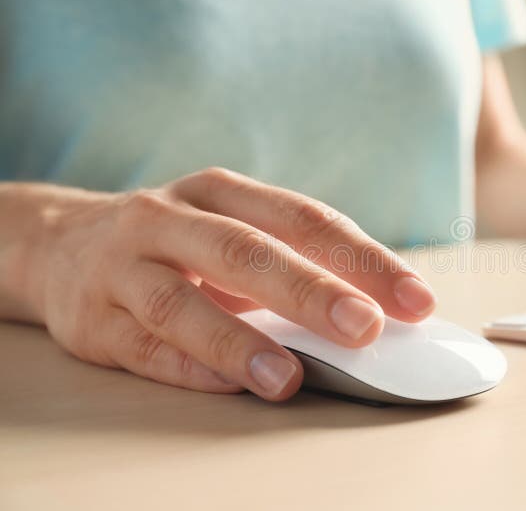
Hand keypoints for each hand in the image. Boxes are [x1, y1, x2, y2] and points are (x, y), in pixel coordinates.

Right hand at [22, 168, 435, 400]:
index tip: (415, 300)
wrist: (61, 243)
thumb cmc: (176, 242)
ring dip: (242, 343)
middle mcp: (168, 219)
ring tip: (291, 377)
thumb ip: (292, 261)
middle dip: (309, 290)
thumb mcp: (229, 228)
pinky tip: (231, 384)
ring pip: (184, 304)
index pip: (303, 218)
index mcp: (220, 191)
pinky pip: (144, 347)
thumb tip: (375, 312)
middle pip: (244, 252)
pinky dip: (190, 368)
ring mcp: (125, 267)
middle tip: (365, 327)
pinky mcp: (93, 318)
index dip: (363, 258)